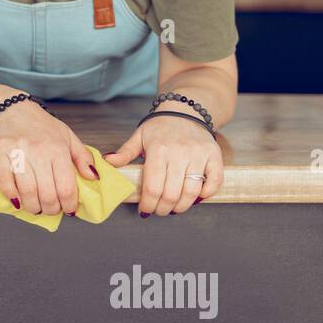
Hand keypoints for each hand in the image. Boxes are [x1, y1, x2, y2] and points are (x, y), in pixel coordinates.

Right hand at [0, 100, 97, 215]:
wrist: (13, 109)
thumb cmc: (42, 126)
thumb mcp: (68, 136)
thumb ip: (83, 157)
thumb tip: (94, 177)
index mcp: (58, 149)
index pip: (66, 186)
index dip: (69, 204)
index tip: (69, 209)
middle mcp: (38, 151)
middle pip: (47, 194)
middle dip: (51, 209)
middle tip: (51, 209)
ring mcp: (18, 153)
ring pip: (27, 192)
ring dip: (33, 207)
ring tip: (36, 207)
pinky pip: (5, 182)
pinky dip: (12, 196)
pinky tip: (18, 201)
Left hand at [103, 112, 222, 215]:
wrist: (186, 111)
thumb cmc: (160, 128)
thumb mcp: (139, 136)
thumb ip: (125, 152)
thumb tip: (107, 163)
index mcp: (158, 150)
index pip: (153, 187)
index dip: (148, 204)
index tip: (145, 210)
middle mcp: (180, 153)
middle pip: (171, 193)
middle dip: (163, 209)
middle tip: (159, 211)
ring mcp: (199, 155)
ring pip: (192, 191)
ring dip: (182, 206)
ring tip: (174, 208)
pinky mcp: (214, 156)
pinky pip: (215, 181)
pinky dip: (206, 194)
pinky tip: (195, 198)